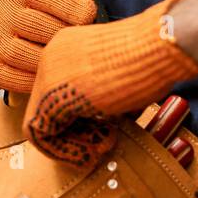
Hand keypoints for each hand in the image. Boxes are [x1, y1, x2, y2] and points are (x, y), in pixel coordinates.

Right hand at [0, 0, 96, 92]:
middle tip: (85, 40)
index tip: (90, 15)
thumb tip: (89, 6)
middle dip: (71, 36)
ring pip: (33, 57)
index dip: (80, 10)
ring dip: (56, 59)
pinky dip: (38, 79)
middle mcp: (2, 14)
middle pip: (48, 30)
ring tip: (69, 56)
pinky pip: (17, 80)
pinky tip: (48, 71)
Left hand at [23, 0, 197, 165]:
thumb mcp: (121, 73)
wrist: (158, 47)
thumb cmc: (151, 56)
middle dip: (78, 131)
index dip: (82, 117)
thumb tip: (104, 120)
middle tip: (104, 140)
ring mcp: (48, 72)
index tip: (106, 128)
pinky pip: (39, 132)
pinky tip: (91, 151)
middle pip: (49, 105)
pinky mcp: (50, 94)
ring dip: (73, 143)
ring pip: (42, 120)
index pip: (62, 90)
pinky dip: (64, 150)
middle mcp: (53, 55)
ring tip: (102, 146)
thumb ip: (103, 93)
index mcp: (69, 46)